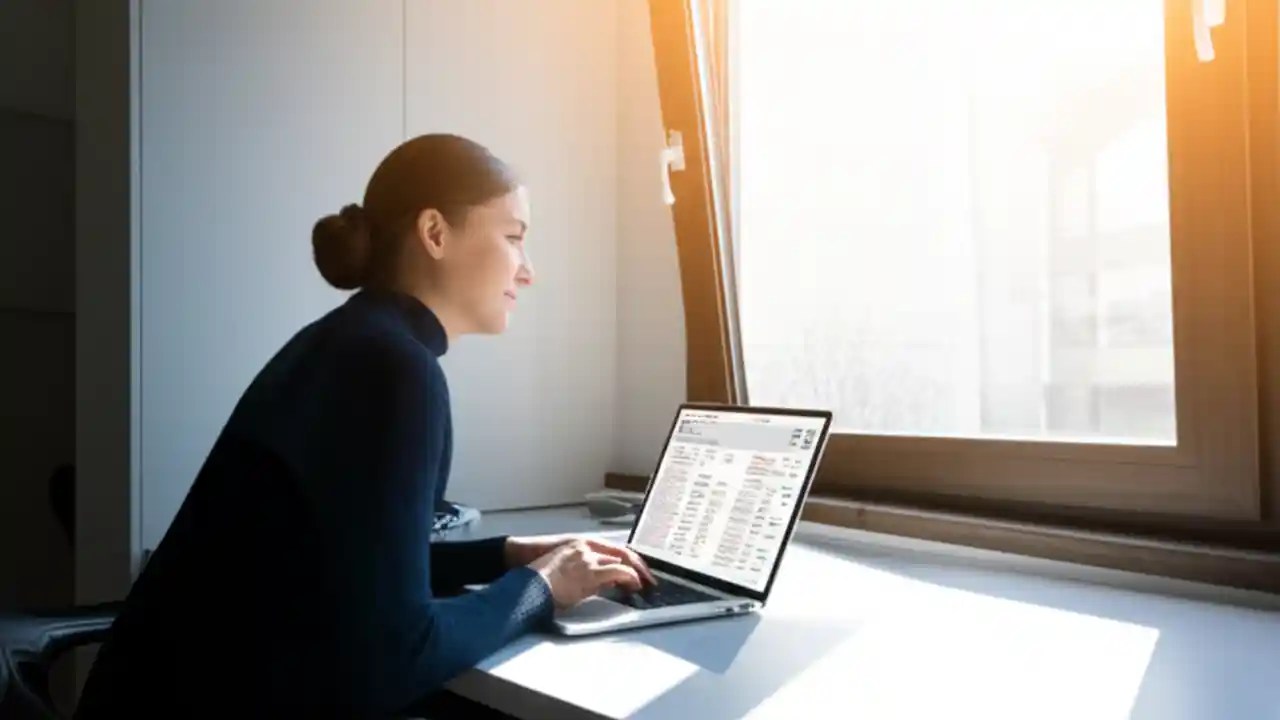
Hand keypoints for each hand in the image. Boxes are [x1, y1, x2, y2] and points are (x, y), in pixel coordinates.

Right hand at [528, 539, 648, 608]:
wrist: (527, 581)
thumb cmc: (539, 578)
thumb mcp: (564, 569)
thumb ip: (584, 572)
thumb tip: (602, 584)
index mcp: (579, 544)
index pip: (612, 548)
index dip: (628, 558)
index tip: (637, 568)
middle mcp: (586, 547)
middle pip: (621, 552)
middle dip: (637, 565)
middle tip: (648, 578)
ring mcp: (588, 557)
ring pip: (621, 561)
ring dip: (634, 574)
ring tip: (642, 585)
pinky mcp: (590, 571)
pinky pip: (618, 572)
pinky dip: (629, 578)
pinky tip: (634, 586)